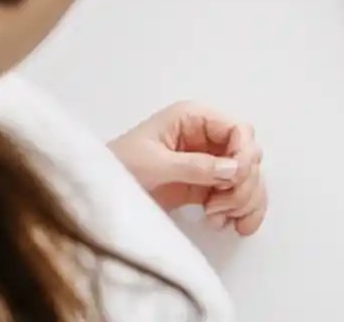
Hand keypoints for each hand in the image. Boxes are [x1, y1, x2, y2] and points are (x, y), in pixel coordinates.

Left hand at [109, 101, 268, 235]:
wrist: (93, 195)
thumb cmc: (115, 168)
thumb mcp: (153, 164)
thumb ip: (195, 165)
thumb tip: (234, 168)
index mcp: (194, 120)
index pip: (240, 130)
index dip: (244, 154)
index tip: (235, 178)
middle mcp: (207, 138)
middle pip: (250, 157)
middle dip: (243, 184)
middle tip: (220, 207)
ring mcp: (210, 164)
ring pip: (249, 179)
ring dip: (244, 202)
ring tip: (220, 220)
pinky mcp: (207, 187)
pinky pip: (238, 197)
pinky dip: (241, 212)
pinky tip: (227, 225)